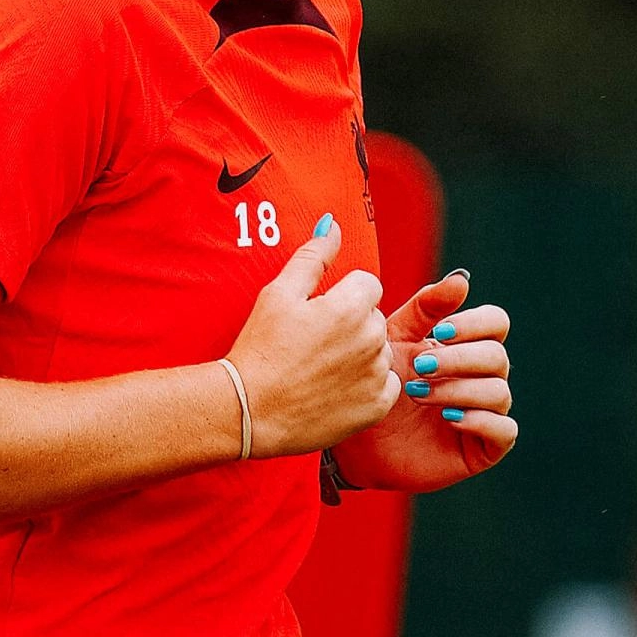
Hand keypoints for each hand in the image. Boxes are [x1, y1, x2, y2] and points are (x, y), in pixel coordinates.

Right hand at [228, 216, 400, 457]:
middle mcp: (371, 338)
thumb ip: (313, 257)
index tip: (317, 315)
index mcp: (351, 306)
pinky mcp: (377, 405)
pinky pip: (386, 385)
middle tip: (315, 344)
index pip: (368, 285)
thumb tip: (333, 225)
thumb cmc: (260, 350)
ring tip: (322, 369)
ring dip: (360, 355)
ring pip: (380, 351)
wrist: (249, 411)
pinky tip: (336, 389)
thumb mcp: (278, 294)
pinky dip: (367, 386)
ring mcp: (376, 374)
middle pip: (374, 317)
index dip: (341, 296)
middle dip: (353, 324)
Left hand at [333, 270, 516, 491]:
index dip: (474, 323)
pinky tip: (448, 417)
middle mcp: (483, 378)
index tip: (439, 331)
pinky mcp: (484, 448)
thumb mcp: (394, 339)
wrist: (358, 439)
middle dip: (458, 359)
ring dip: (458, 389)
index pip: (495, 323)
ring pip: (499, 392)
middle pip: (497, 356)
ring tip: (418, 393)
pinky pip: (505, 430)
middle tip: (419, 366)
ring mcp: (486, 412)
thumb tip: (461, 279)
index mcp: (466, 347)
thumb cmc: (378, 384)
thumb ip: (425, 308)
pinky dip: (480, 420)